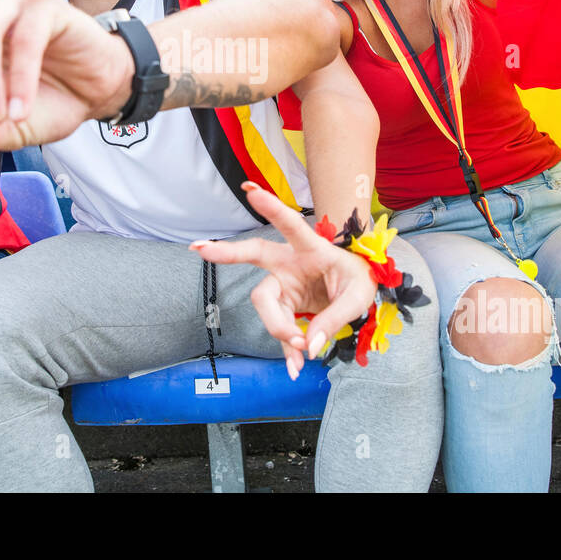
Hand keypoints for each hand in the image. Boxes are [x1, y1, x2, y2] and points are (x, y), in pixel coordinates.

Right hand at [190, 183, 377, 380]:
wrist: (361, 292)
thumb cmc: (360, 281)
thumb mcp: (358, 297)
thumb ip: (334, 318)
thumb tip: (310, 345)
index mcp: (313, 248)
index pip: (291, 225)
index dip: (272, 208)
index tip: (250, 191)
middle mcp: (291, 262)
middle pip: (254, 255)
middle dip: (226, 252)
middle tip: (199, 249)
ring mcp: (285, 284)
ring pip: (266, 305)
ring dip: (281, 331)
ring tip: (303, 353)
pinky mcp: (286, 306)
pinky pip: (279, 328)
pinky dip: (287, 351)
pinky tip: (294, 368)